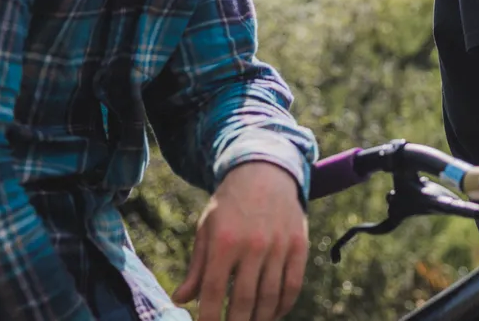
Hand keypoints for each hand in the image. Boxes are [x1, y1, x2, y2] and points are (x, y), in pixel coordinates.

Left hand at [172, 162, 307, 320]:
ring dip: (260, 319)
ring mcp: (279, 245)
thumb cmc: (230, 205)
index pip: (214, 291)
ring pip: (270, 296)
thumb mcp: (207, 230)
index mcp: (224, 241)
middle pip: (244, 300)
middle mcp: (253, 244)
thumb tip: (180, 299)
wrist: (266, 173)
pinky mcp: (298, 245)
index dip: (209, 317)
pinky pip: (293, 284)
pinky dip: (284, 305)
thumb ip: (197, 267)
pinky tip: (273, 314)